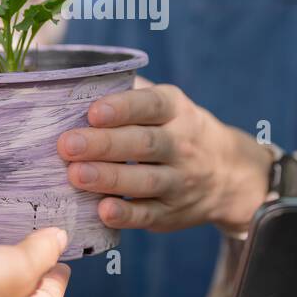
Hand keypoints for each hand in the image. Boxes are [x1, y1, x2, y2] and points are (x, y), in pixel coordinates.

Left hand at [56, 78, 270, 234]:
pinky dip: (126, 214)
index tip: (93, 112)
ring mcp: (179, 181)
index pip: (151, 105)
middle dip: (104, 144)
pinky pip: (149, 214)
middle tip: (68, 144)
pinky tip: (102, 210)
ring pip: (145, 180)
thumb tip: (76, 81)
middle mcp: (182, 145)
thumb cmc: (176, 130)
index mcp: (177, 111)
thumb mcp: (167, 104)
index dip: (123, 108)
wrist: (228, 174)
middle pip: (144, 143)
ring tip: (75, 175)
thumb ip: (129, 93)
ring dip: (109, 178)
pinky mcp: (171, 213)